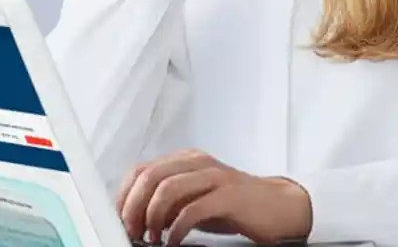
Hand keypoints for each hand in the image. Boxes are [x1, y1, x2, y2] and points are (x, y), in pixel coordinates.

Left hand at [115, 149, 311, 246]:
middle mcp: (198, 163)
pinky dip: (177, 228)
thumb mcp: (194, 200)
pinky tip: (173, 241)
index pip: (141, 170)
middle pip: (150, 176)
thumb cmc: (234, 206)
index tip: (118, 220)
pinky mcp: (229, 196)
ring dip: (152, 217)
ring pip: (168, 188)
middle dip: (133, 207)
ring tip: (151, 238)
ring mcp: (214, 177)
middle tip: (131, 231)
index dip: (124, 196)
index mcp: (185, 160)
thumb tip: (134, 218)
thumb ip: (168, 203)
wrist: (279, 207)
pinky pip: (193, 209)